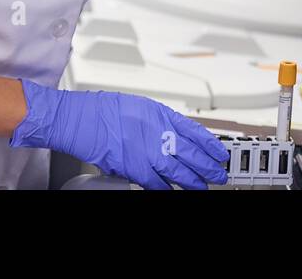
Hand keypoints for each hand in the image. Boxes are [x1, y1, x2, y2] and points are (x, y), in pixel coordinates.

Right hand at [10, 79, 229, 189]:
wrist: (81, 120)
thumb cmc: (105, 111)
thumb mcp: (141, 108)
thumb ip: (161, 122)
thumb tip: (176, 136)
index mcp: (162, 115)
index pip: (195, 132)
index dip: (210, 145)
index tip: (220, 153)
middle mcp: (159, 133)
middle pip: (192, 154)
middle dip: (208, 167)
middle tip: (218, 174)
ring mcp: (148, 152)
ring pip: (179, 172)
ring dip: (193, 181)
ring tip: (203, 187)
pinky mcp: (134, 168)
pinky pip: (156, 183)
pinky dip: (166, 189)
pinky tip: (173, 192)